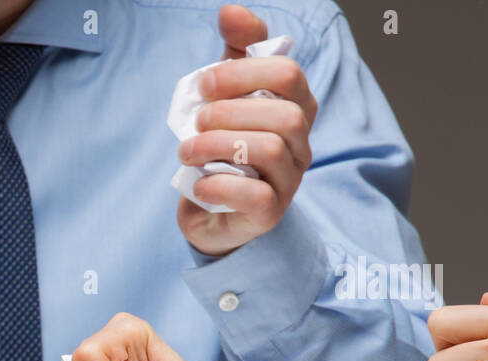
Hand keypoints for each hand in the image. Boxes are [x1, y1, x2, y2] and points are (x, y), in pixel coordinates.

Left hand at [177, 4, 316, 256]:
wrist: (210, 209)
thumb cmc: (223, 147)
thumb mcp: (227, 96)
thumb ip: (233, 55)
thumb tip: (231, 10)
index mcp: (295, 106)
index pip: (287, 74)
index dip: (242, 73)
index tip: (203, 84)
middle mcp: (300, 142)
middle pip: (285, 115)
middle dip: (231, 111)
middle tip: (195, 120)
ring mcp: (289, 179)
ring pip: (270, 151)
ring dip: (218, 145)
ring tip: (187, 150)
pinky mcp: (270, 213)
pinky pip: (257, 196)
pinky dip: (222, 186)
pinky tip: (199, 182)